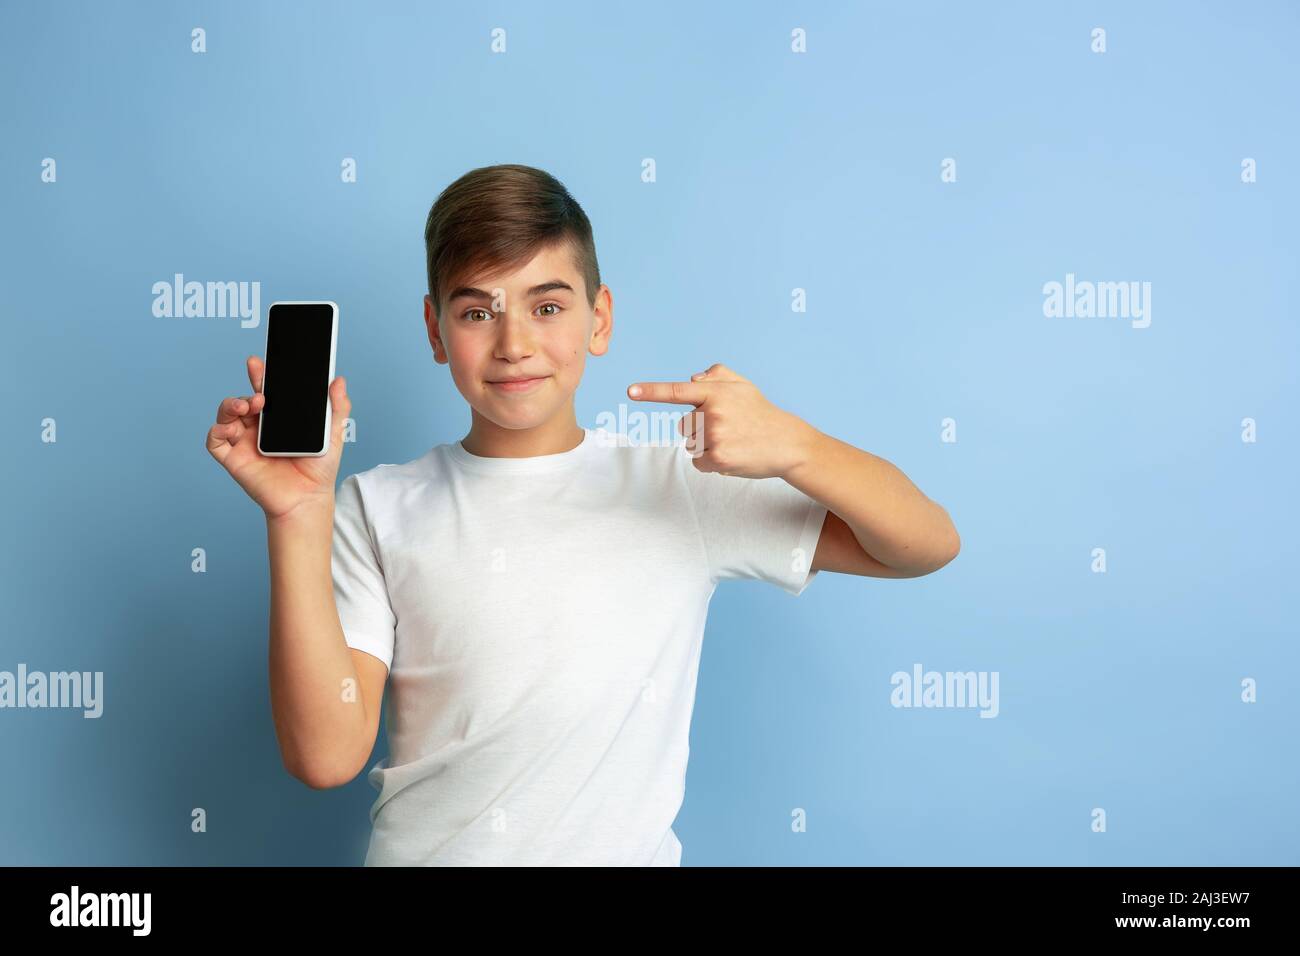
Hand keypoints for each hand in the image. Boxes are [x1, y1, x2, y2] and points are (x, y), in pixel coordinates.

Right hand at [206, 354, 350, 519]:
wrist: (308, 499)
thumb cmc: (319, 469)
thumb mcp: (334, 435)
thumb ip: (336, 408)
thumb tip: (338, 380)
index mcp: (277, 418)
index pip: (265, 391)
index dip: (259, 376)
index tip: (258, 363)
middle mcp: (258, 427)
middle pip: (245, 399)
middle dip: (247, 389)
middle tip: (260, 393)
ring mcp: (243, 441)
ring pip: (227, 414)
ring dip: (232, 405)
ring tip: (249, 407)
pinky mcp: (233, 458)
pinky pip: (215, 440)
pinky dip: (217, 429)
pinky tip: (231, 427)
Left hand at [626, 363, 812, 478]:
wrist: (787, 443)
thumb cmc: (761, 413)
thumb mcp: (743, 385)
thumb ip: (716, 375)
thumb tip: (691, 380)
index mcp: (716, 393)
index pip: (677, 391)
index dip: (651, 391)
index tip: (630, 391)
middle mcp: (712, 414)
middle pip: (685, 425)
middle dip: (700, 428)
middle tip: (729, 428)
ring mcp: (714, 437)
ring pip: (691, 444)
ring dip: (706, 446)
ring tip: (734, 442)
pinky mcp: (717, 458)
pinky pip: (698, 462)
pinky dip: (711, 462)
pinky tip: (732, 455)